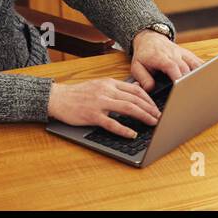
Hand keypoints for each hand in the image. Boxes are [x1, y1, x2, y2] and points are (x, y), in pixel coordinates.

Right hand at [46, 77, 161, 138]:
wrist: (58, 98)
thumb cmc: (79, 93)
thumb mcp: (100, 84)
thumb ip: (118, 87)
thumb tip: (137, 88)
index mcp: (110, 83)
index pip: (136, 89)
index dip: (149, 99)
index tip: (156, 107)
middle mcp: (107, 91)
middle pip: (135, 99)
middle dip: (150, 108)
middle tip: (159, 117)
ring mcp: (99, 103)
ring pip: (127, 108)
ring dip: (143, 116)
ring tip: (152, 123)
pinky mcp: (92, 115)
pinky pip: (111, 123)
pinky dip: (124, 129)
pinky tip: (132, 134)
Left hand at [129, 29, 202, 89]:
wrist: (150, 39)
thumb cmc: (144, 55)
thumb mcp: (136, 67)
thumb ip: (143, 79)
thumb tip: (151, 89)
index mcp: (160, 57)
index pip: (171, 66)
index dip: (177, 76)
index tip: (181, 87)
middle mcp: (173, 54)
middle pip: (185, 67)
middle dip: (189, 81)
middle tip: (193, 95)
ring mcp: (182, 53)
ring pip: (194, 64)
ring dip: (198, 75)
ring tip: (203, 88)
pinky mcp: (188, 54)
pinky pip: (198, 62)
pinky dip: (203, 70)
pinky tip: (208, 79)